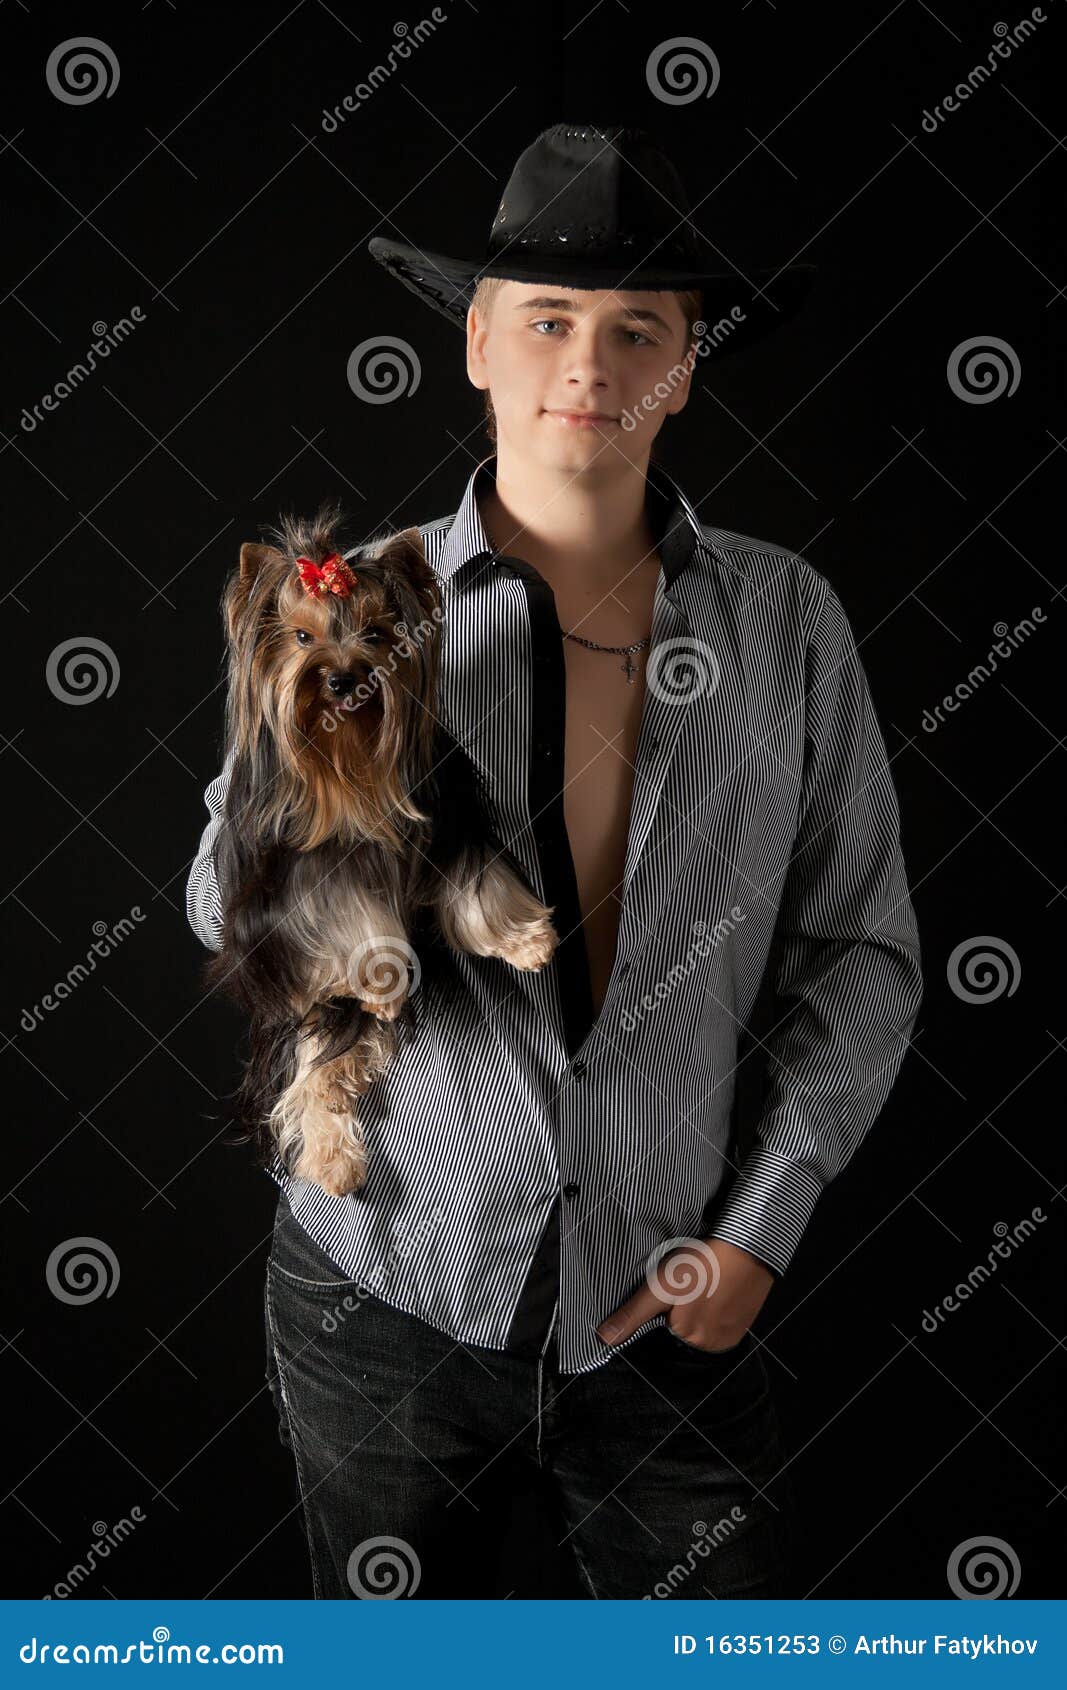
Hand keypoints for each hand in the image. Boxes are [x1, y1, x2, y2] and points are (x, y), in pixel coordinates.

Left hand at [595, 1237, 774, 1352]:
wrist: (749, 1247)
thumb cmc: (702, 1266)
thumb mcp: (660, 1287)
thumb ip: (633, 1315)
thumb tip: (603, 1340)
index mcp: (690, 1341)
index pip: (663, 1341)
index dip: (658, 1320)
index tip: (662, 1299)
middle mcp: (713, 1346)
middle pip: (683, 1336)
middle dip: (677, 1316)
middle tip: (682, 1288)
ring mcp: (732, 1334)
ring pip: (703, 1328)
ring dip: (697, 1312)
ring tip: (696, 1285)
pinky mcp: (745, 1320)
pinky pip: (722, 1321)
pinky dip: (715, 1308)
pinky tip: (712, 1288)